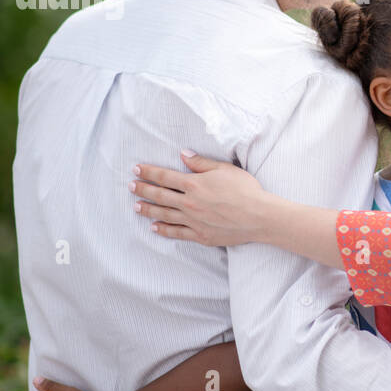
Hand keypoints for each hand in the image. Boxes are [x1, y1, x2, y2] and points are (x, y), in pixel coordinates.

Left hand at [132, 150, 268, 246]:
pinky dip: (164, 230)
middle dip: (143, 190)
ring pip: (164, 215)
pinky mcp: (200, 235)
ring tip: (136, 206)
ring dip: (148, 209)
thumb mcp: (225, 169)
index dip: (148, 172)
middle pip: (160, 196)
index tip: (136, 169)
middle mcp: (189, 203)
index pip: (165, 177)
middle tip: (130, 186)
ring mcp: (193, 221)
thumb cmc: (246, 190)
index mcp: (194, 184)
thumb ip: (201, 163)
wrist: (259, 216)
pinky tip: (154, 227)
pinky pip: (177, 233)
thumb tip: (183, 154)